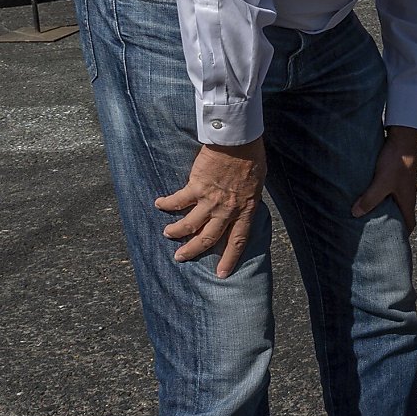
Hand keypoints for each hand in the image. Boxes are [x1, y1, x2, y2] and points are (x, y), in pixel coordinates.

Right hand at [156, 139, 266, 276]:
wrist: (239, 141)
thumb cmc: (252, 158)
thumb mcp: (257, 184)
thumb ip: (247, 198)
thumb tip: (241, 204)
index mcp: (246, 210)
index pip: (238, 241)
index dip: (229, 258)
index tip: (222, 274)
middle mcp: (227, 210)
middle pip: (208, 238)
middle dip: (193, 250)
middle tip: (181, 257)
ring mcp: (211, 200)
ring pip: (190, 224)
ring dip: (177, 231)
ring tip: (168, 234)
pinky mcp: (196, 187)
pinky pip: (178, 200)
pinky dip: (167, 203)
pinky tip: (159, 203)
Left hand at [354, 125, 416, 233]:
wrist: (403, 137)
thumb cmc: (398, 161)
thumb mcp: (382, 182)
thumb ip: (370, 198)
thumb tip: (356, 214)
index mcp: (407, 200)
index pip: (409, 224)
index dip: (403, 235)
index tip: (391, 243)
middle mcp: (406, 195)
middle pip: (400, 215)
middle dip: (390, 225)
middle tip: (374, 233)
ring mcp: (401, 185)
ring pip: (393, 203)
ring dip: (382, 211)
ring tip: (366, 217)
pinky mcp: (394, 176)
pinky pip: (387, 193)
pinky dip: (379, 198)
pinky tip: (366, 197)